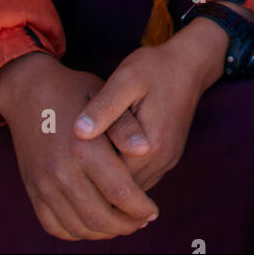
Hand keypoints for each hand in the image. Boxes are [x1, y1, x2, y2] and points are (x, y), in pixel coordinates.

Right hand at [0, 51, 158, 240]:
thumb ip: (126, 126)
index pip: (120, 192)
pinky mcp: (33, 190)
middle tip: (141, 222)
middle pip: (99, 218)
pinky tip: (94, 224)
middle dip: (125, 225)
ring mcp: (43, 184)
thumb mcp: (106, 97)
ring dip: (103, 233)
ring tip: (121, 224)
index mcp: (84, 148)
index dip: (140, 208)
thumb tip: (146, 149)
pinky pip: (54, 226)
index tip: (153, 211)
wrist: (29, 92)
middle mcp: (61, 171)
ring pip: (78, 227)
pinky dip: (76, 232)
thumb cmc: (76, 92)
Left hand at [72, 18, 229, 192]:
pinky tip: (104, 160)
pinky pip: (141, 179)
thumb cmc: (155, 68)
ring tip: (82, 168)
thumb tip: (77, 132)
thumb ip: (103, 107)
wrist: (190, 64)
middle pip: (120, 190)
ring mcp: (167, 161)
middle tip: (67, 170)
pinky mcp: (168, 158)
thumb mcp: (126, 78)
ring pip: (131, 190)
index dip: (84, 174)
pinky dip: (123, 176)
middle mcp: (161, 159)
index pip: (109, 179)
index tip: (62, 162)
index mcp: (149, 144)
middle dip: (94, 183)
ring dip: (108, 183)